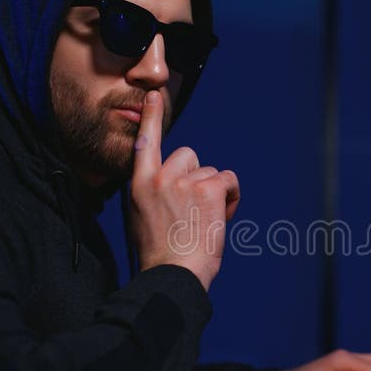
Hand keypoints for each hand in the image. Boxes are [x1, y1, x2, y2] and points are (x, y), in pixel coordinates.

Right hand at [128, 90, 240, 288]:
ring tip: (204, 221)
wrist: (172, 275)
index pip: (145, 142)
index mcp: (139, 185)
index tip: (153, 95)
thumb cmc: (161, 256)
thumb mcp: (143, 218)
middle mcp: (159, 177)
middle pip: (189, 155)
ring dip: (214, 193)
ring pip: (211, 172)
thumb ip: (156, 194)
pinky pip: (228, 180)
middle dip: (197, 177)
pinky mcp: (207, 188)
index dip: (152, 117)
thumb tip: (175, 186)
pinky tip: (221, 216)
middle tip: (194, 210)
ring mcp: (183, 181)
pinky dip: (231, 197)